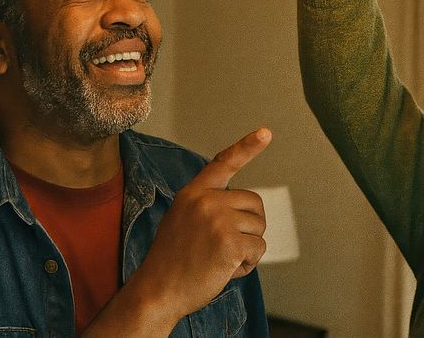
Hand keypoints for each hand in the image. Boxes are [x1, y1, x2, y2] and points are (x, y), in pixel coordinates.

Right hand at [102, 128, 270, 333]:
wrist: (158, 291)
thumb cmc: (172, 260)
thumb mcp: (181, 219)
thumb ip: (207, 206)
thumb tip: (241, 208)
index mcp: (193, 192)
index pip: (224, 163)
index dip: (247, 147)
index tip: (266, 132)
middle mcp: (207, 201)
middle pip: (254, 204)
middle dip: (248, 227)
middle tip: (223, 246)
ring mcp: (219, 220)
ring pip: (258, 228)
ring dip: (247, 248)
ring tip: (219, 259)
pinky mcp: (231, 243)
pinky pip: (258, 249)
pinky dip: (248, 264)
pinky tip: (226, 270)